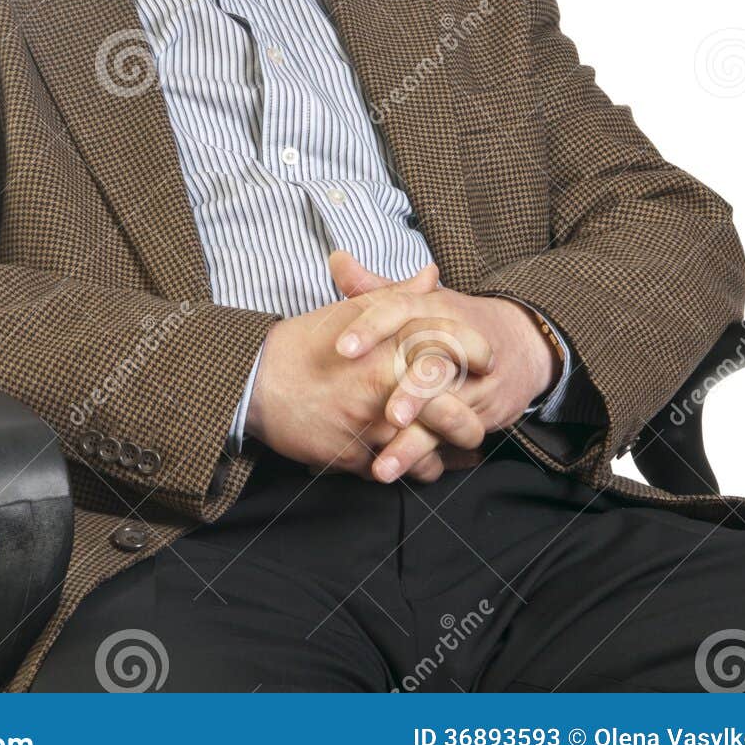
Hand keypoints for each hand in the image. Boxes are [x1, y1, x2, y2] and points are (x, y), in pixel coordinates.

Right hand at [245, 259, 493, 478]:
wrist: (257, 382)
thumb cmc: (304, 343)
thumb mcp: (351, 312)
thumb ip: (396, 295)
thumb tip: (431, 275)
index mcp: (385, 344)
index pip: (445, 344)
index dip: (473, 351)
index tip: (487, 360)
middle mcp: (382, 385)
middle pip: (447, 408)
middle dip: (471, 420)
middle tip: (481, 420)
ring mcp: (369, 424)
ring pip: (426, 448)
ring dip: (446, 453)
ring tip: (462, 450)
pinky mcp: (353, 456)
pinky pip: (397, 469)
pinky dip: (414, 470)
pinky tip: (427, 466)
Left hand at [329, 251, 560, 482]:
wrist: (523, 342)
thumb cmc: (455, 321)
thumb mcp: (419, 300)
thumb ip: (375, 287)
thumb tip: (337, 261)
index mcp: (433, 307)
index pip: (401, 311)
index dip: (372, 328)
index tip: (342, 349)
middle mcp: (454, 340)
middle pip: (433, 364)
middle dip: (411, 393)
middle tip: (384, 415)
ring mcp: (473, 380)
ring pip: (446, 410)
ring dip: (415, 441)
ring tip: (384, 465)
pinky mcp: (483, 411)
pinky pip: (456, 435)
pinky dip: (430, 457)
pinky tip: (406, 473)